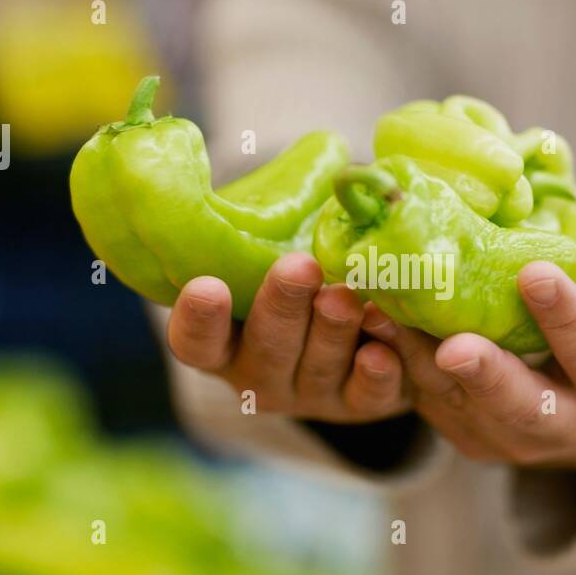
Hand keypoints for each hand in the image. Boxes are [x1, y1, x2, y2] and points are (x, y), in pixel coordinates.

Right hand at [166, 252, 409, 422]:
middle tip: (298, 266)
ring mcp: (311, 394)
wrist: (364, 333)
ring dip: (331, 331)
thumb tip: (302, 170)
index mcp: (226, 341)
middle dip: (282, 306)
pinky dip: (375, 374)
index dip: (198, 318)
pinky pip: (368, 395)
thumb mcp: (275, 257)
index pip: (196, 340)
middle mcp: (260, 373)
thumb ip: (272, 232)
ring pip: (318, 369)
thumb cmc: (303, 280)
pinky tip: (380, 350)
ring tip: (345, 295)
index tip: (206, 285)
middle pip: (265, 349)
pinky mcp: (361, 404)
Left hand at [360, 211, 575, 469]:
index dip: (565, 317)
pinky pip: (426, 402)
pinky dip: (396, 366)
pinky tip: (368, 318)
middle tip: (450, 342)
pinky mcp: (462, 434)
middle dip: (485, 376)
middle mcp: (559, 424)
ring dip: (420, 363)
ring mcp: (505, 437)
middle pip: (520, 406)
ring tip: (387, 311)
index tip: (535, 271)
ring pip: (458, 405)